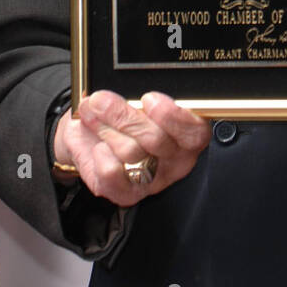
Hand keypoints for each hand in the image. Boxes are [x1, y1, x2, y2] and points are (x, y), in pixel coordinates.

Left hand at [53, 90, 210, 206]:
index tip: (149, 100)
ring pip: (130, 153)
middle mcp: (175, 158)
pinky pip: (111, 174)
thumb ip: (137, 94)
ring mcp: (153, 179)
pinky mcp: (127, 194)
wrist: (92, 133)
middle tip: (101, 100)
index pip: (194, 131)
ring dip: (104, 129)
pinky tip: (99, 146)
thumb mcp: (133, 95)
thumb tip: (121, 93)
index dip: (173, 116)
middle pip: (156, 140)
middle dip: (123, 116)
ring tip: (92, 114)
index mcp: (188, 132)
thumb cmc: (121, 111)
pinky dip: (99, 155)